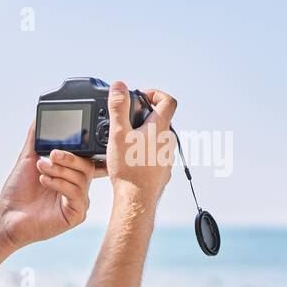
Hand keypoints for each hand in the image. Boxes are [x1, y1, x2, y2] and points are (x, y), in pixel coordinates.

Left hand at [0, 121, 105, 247]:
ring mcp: (78, 202)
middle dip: (69, 158)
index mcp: (70, 174)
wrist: (8, 213)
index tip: (65, 143)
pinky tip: (45, 181)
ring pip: (81, 179)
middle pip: (87, 166)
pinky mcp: (76, 215)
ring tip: (41, 168)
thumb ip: (36, 137)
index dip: (80, 148)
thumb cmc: (18, 190)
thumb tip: (38, 116)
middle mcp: (77, 187)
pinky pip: (77, 195)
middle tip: (52, 155)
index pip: (85, 157)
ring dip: (60, 170)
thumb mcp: (29, 158)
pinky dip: (60, 184)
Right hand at [106, 82, 176, 206]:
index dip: (155, 93)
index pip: (168, 101)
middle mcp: (168, 141)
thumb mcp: (118, 133)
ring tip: (125, 142)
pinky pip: (156, 155)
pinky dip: (145, 152)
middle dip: (144, 117)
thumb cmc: (129, 168)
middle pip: (161, 120)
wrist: (136, 200)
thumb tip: (119, 86)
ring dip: (144, 135)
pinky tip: (130, 160)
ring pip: (158, 138)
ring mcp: (167, 157)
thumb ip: (119, 107)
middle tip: (126, 121)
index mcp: (159, 128)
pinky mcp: (163, 171)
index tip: (141, 97)